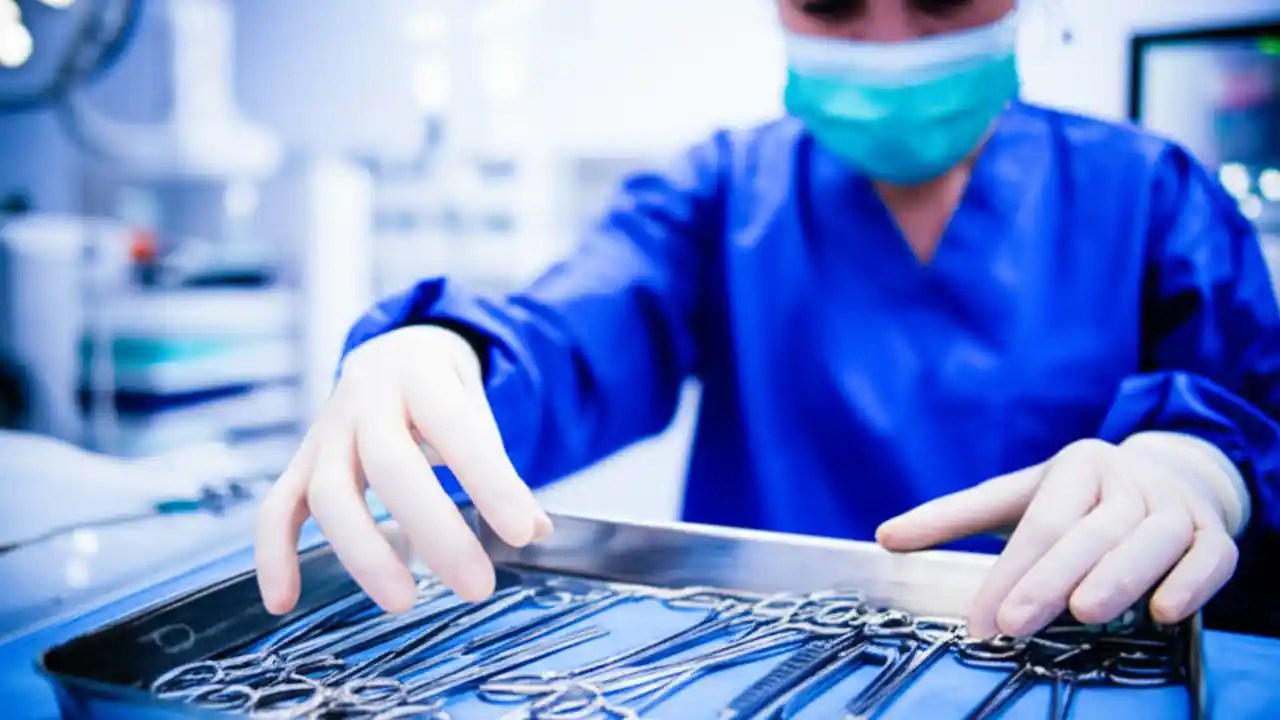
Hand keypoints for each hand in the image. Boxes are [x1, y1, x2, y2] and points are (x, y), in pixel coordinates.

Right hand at [255, 326, 552, 614]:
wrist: (392, 350)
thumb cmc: (442, 390)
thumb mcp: (478, 408)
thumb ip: (500, 467)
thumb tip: (535, 530)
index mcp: (422, 377)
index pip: (457, 430)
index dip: (490, 484)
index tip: (522, 533)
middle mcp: (366, 400)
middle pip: (391, 466)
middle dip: (435, 532)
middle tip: (477, 587)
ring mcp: (327, 432)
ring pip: (329, 493)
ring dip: (364, 553)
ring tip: (405, 602)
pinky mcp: (301, 462)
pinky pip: (276, 508)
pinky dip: (273, 555)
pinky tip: (283, 602)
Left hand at [876, 437, 1240, 637]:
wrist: (1170, 477)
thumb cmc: (1076, 500)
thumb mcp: (1017, 498)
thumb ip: (953, 517)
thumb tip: (882, 537)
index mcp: (1075, 465)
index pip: (1038, 525)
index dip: (1009, 574)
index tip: (980, 621)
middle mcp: (1126, 480)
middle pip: (1087, 535)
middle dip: (1047, 582)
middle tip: (1012, 625)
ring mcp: (1174, 505)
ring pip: (1148, 542)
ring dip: (1119, 579)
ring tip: (1083, 614)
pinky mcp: (1214, 533)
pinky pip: (1210, 558)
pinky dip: (1191, 584)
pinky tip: (1165, 612)